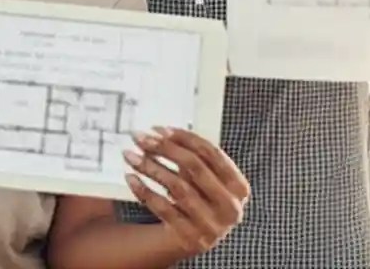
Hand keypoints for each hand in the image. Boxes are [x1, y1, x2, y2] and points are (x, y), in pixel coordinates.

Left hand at [123, 127, 249, 255]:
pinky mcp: (190, 238)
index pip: (212, 153)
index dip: (184, 138)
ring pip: (177, 187)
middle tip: (141, 139)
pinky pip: (163, 209)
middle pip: (195, 167)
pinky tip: (131, 178)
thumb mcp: (205, 181)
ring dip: (150, 167)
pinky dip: (144, 191)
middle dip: (165, 149)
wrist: (193, 239)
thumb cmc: (199, 200)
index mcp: (239, 187)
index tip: (159, 129)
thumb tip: (159, 134)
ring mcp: (211, 225)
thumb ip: (192, 159)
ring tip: (130, 156)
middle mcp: (230, 207)